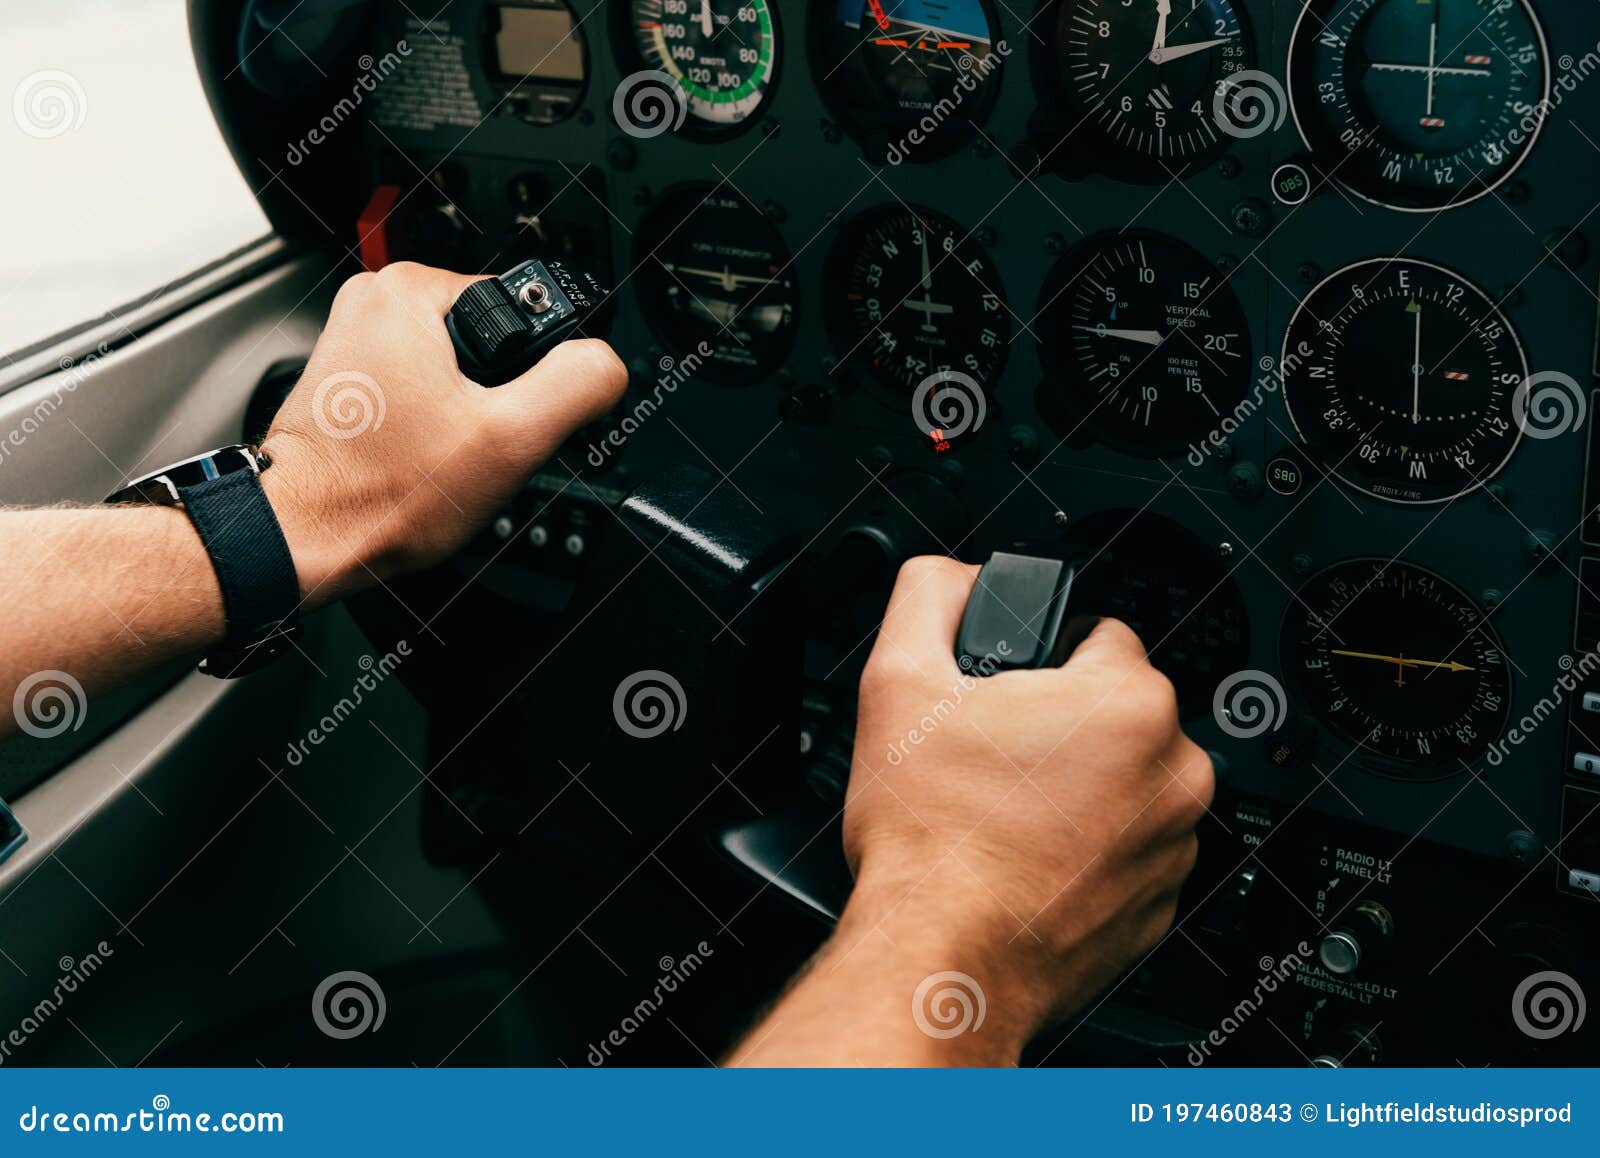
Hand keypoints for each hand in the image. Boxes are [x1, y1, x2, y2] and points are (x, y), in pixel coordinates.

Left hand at [258, 262, 626, 603]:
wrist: (305, 537)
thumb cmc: (381, 492)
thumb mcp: (511, 438)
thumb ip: (577, 385)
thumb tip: (606, 364)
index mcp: (411, 290)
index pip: (522, 312)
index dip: (537, 375)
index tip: (509, 419)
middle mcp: (374, 301)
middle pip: (489, 340)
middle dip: (498, 397)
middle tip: (474, 445)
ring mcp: (355, 338)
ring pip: (455, 368)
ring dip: (466, 413)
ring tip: (441, 455)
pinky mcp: (348, 376)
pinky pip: (420, 387)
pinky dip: (431, 422)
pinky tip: (420, 458)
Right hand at [842, 556, 1211, 1049]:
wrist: (944, 958)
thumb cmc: (933, 840)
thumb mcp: (898, 682)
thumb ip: (929, 596)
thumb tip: (952, 575)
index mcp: (1129, 702)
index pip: (1099, 634)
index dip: (1038, 660)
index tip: (1003, 698)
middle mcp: (1175, 771)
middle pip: (1117, 710)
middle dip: (1062, 724)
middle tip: (994, 759)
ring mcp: (1175, 844)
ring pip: (1127, 780)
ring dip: (1080, 787)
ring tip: (1008, 814)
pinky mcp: (1162, 905)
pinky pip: (1130, 848)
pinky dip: (1089, 848)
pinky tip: (1029, 858)